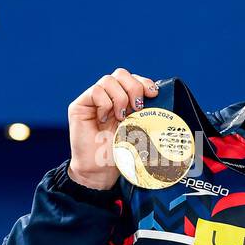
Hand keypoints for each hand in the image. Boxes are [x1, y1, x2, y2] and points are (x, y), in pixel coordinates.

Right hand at [68, 68, 159, 188]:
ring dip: (119, 98)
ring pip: (108, 80)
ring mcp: (94, 100)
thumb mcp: (142, 131)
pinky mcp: (80, 106)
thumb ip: (149, 114)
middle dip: (134, 87)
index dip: (144, 82)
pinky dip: (104, 104)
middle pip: (121, 74)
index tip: (154, 94)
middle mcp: (109, 98)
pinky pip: (95, 91)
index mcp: (126, 102)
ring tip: (121, 118)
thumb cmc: (124, 154)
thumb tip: (164, 100)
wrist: (102, 170)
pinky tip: (105, 120)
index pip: (134, 79)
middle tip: (137, 108)